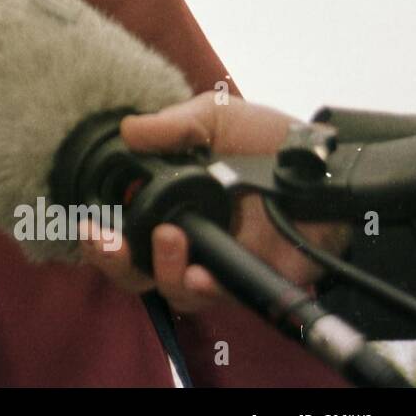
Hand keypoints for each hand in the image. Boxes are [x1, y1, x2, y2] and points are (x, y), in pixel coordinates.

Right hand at [78, 91, 350, 313]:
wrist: (327, 168)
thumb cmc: (268, 141)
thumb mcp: (215, 119)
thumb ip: (172, 124)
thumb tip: (127, 130)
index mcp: (165, 198)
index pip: (117, 222)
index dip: (98, 227)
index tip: (89, 221)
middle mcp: (180, 235)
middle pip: (129, 265)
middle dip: (108, 257)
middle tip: (106, 241)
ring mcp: (209, 261)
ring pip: (165, 286)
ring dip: (159, 267)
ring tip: (170, 238)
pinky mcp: (240, 281)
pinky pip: (211, 297)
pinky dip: (199, 286)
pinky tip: (200, 273)